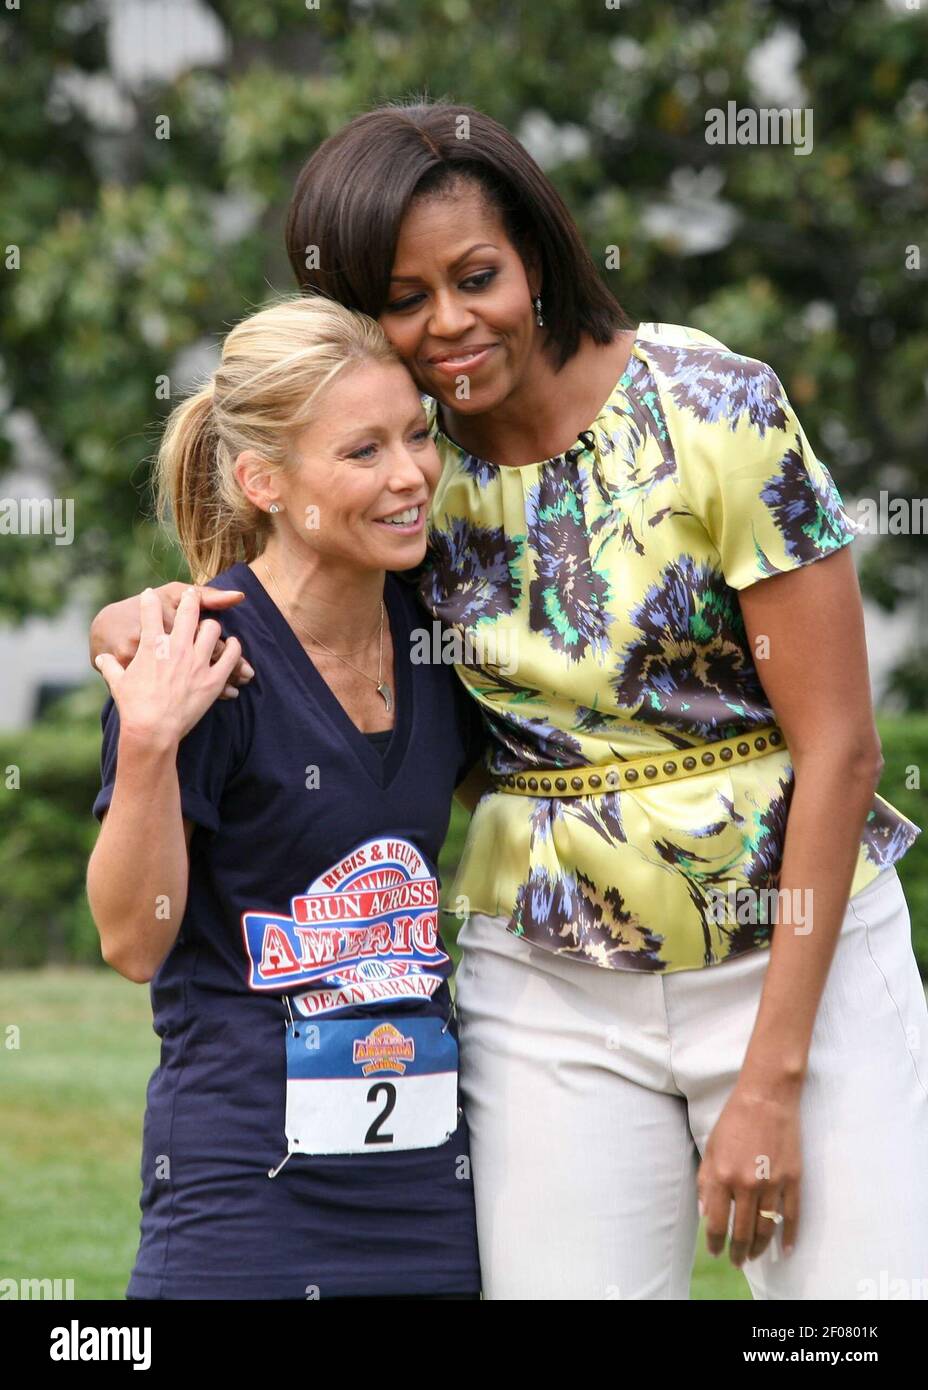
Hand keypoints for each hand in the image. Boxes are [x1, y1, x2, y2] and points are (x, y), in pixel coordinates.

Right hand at [94, 587, 243, 745]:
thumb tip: (102, 659)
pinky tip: (233, 644)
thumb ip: (110, 666)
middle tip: (190, 597)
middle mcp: (176, 648)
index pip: (149, 610)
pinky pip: (231, 656)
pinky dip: (233, 648)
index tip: (149, 593)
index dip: (149, 599)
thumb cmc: (133, 707)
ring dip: (212, 625)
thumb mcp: (117, 683)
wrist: (152, 730)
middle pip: (188, 612)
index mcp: (151, 645)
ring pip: (213, 629)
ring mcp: (197, 662)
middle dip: (189, 600)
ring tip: (210, 626)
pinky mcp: (212, 680)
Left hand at [698, 1081, 800, 1267]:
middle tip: (736, 1262)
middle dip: (737, 1251)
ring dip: (759, 1248)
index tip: (715, 1251)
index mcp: (723, 1176)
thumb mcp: (711, 1147)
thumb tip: (705, 1212)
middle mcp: (747, 1184)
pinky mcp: (793, 1179)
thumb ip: (705, 1181)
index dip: (715, 1242)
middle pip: (742, 1231)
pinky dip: (789, 1237)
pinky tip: (785, 1250)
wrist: (767, 1097)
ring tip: (754, 1257)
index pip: (717, 1222)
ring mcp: (772, 1184)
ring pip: (766, 1229)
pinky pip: (792, 1216)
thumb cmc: (735, 1119)